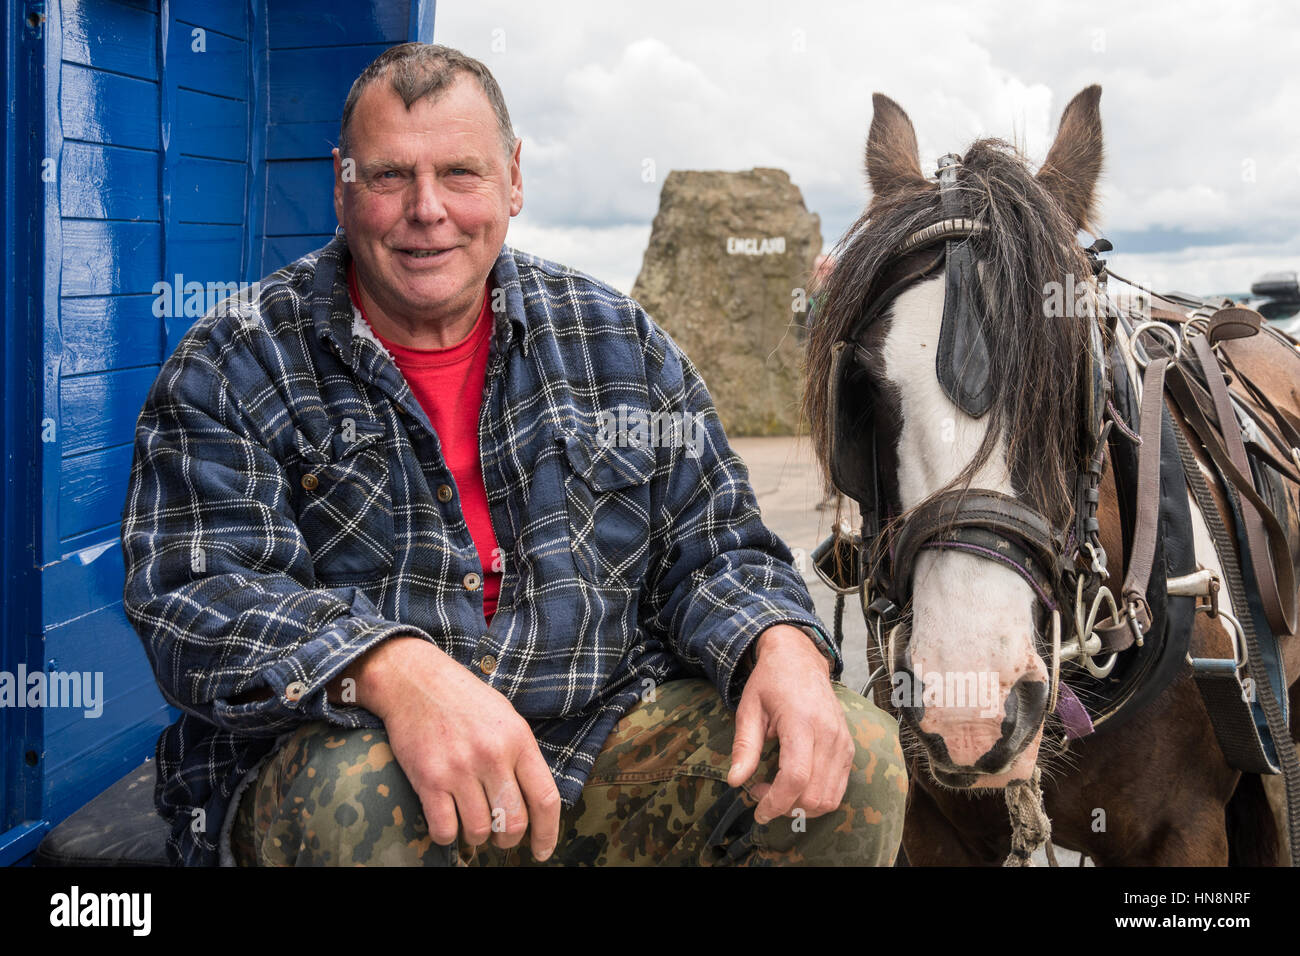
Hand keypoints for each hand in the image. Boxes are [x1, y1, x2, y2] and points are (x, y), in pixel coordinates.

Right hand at [346, 637, 560, 860]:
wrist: (415, 681)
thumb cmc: (464, 700)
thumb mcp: (506, 717)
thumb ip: (521, 756)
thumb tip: (535, 802)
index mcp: (518, 740)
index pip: (545, 799)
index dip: (547, 833)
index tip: (542, 852)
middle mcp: (492, 755)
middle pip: (514, 822)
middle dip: (509, 838)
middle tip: (500, 835)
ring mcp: (459, 768)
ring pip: (479, 831)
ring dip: (477, 836)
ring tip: (472, 822)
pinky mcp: (428, 779)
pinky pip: (445, 830)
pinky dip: (448, 835)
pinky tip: (448, 821)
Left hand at [726, 625, 851, 824]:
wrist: (800, 659)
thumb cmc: (770, 682)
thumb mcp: (749, 709)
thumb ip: (745, 747)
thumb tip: (735, 782)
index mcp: (801, 722)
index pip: (795, 777)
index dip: (776, 803)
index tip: (758, 812)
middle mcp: (829, 734)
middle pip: (814, 794)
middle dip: (785, 806)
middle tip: (761, 792)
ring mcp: (843, 741)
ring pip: (829, 797)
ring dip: (801, 806)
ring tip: (777, 789)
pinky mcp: (849, 748)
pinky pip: (839, 788)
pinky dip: (816, 797)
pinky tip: (796, 785)